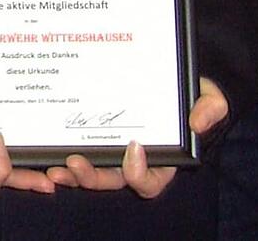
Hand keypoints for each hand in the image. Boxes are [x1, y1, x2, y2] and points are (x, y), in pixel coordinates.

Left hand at [45, 76, 226, 196]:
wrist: (174, 77)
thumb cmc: (192, 91)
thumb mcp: (210, 96)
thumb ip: (211, 107)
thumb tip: (197, 122)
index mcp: (162, 159)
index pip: (150, 181)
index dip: (140, 172)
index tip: (134, 147)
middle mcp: (133, 161)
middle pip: (113, 181)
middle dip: (92, 177)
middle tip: (74, 163)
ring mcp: (112, 151)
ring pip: (90, 172)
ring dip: (72, 174)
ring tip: (54, 166)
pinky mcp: (93, 137)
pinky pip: (77, 153)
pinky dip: (62, 157)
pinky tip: (46, 153)